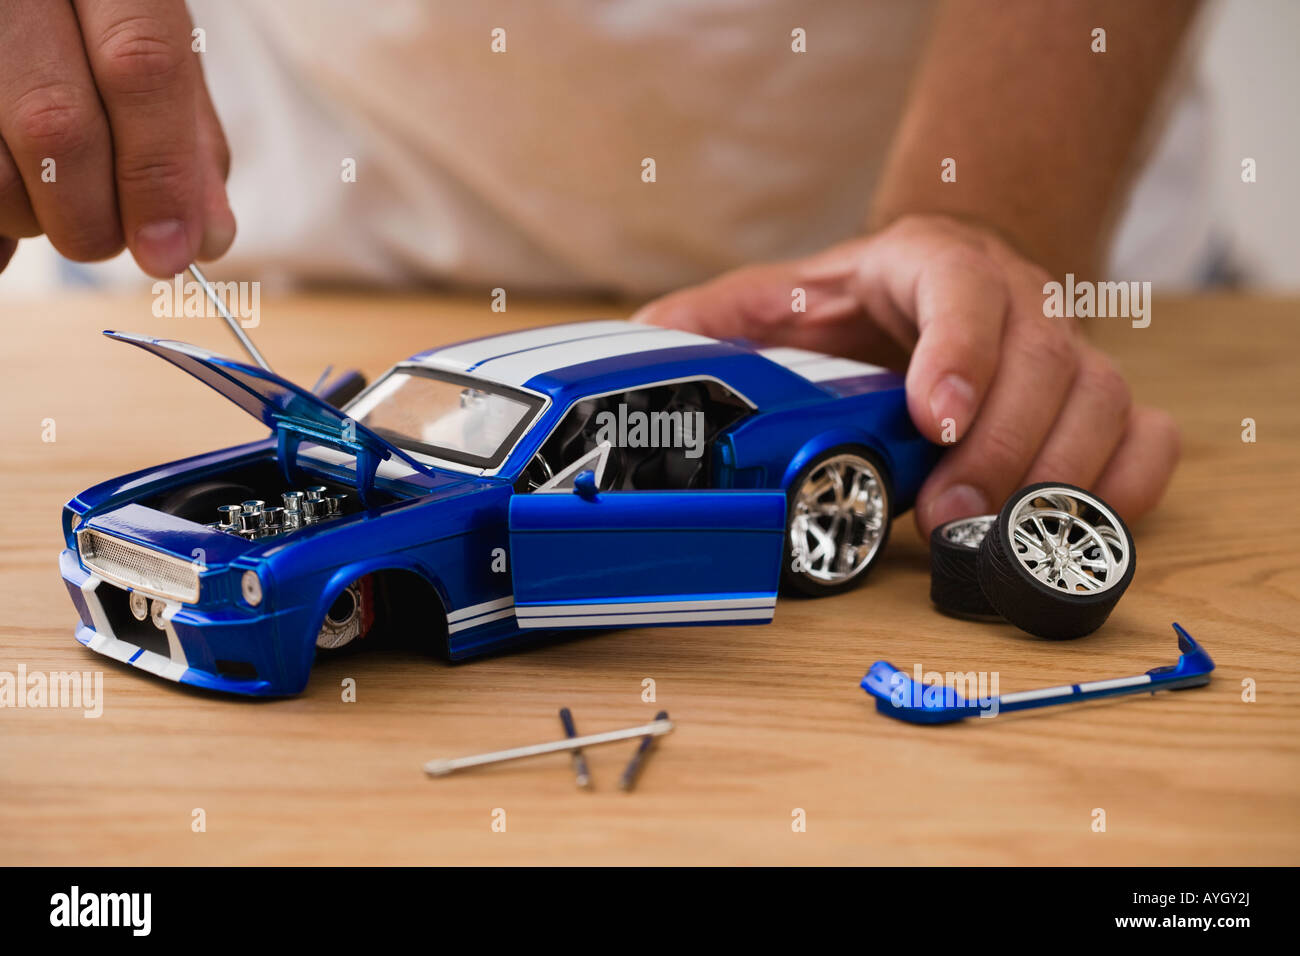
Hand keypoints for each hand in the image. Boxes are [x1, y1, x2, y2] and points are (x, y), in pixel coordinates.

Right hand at [0, 0, 233, 276]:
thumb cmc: (86, 21)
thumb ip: (186, 136)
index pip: (143, 68)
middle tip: (105, 241)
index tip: (170, 253)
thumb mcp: (150, 53)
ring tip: (49, 199)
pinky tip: (12, 199)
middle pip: (58, 124)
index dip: (160, 175)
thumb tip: (207, 238)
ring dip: (32, 216)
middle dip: (92, 216)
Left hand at [633, 214, 1179, 536]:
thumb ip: (714, 321)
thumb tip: (642, 346)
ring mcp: (1068, 347)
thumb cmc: (852, 300)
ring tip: (988, 531)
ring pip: (1102, 402)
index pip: (963, 290)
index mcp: (930, 263)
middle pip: (1045, 362)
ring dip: (1052, 477)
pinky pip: (1147, 436)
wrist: (927, 283)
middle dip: (995, 446)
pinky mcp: (1097, 397)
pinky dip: (1122, 486)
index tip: (932, 417)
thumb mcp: (778, 297)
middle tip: (945, 511)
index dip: (958, 353)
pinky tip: (1063, 520)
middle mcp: (1017, 298)